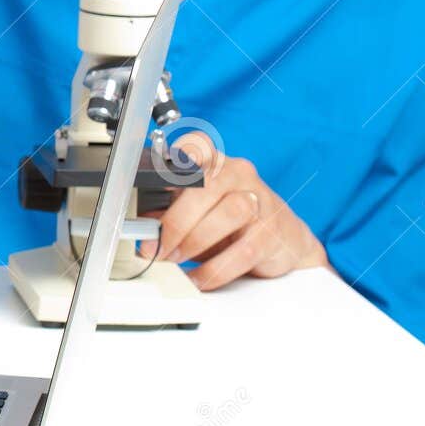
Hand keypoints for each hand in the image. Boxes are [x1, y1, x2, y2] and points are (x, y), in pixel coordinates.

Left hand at [140, 132, 330, 290]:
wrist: (285, 239)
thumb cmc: (230, 221)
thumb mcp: (196, 210)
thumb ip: (168, 210)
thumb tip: (139, 225)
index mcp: (214, 162)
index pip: (196, 146)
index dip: (174, 160)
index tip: (151, 180)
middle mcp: (238, 174)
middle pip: (207, 186)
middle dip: (175, 220)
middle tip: (154, 246)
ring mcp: (260, 200)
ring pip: (230, 213)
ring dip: (195, 240)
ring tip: (174, 258)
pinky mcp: (274, 231)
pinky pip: (244, 250)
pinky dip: (216, 268)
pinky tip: (198, 278)